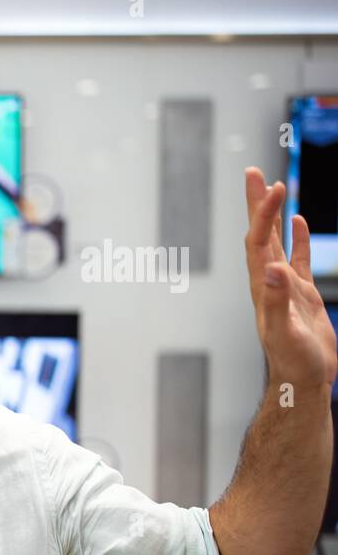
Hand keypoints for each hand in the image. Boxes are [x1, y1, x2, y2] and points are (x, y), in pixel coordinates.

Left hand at [244, 167, 337, 389]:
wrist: (302, 381)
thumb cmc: (294, 362)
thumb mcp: (285, 332)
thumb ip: (278, 301)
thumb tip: (273, 270)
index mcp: (262, 287)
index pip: (258, 241)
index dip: (264, 214)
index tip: (274, 188)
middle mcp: (269, 282)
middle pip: (260, 234)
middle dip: (257, 204)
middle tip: (253, 173)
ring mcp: (285, 286)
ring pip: (277, 241)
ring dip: (274, 215)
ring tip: (274, 187)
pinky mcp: (301, 293)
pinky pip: (299, 257)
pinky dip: (299, 238)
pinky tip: (300, 221)